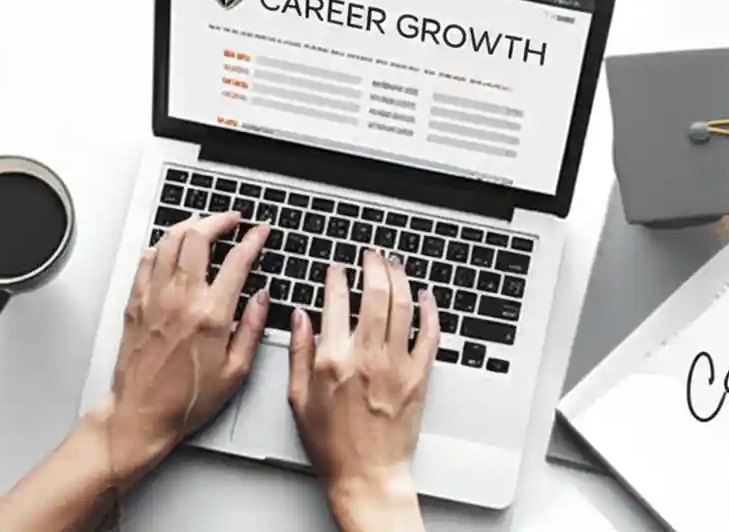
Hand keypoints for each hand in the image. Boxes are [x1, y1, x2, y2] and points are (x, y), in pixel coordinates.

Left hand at [94, 212, 269, 481]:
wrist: (142, 414)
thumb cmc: (186, 399)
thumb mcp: (236, 371)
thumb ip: (252, 328)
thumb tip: (263, 297)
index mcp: (211, 315)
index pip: (237, 261)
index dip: (253, 239)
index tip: (261, 232)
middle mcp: (181, 299)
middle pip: (198, 236)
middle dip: (219, 219)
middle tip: (232, 220)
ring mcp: (155, 297)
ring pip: (170, 240)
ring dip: (190, 225)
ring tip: (204, 225)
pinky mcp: (136, 302)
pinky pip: (147, 259)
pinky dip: (163, 244)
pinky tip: (172, 246)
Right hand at [287, 250, 438, 530]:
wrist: (367, 473)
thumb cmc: (332, 442)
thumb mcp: (298, 397)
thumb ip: (298, 351)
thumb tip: (299, 316)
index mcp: (334, 359)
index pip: (335, 301)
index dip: (336, 276)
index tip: (337, 268)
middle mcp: (367, 356)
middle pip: (376, 293)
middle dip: (374, 265)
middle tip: (372, 255)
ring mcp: (397, 364)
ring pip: (404, 305)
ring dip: (400, 277)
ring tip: (395, 264)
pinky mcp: (419, 375)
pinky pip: (430, 333)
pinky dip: (430, 309)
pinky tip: (425, 295)